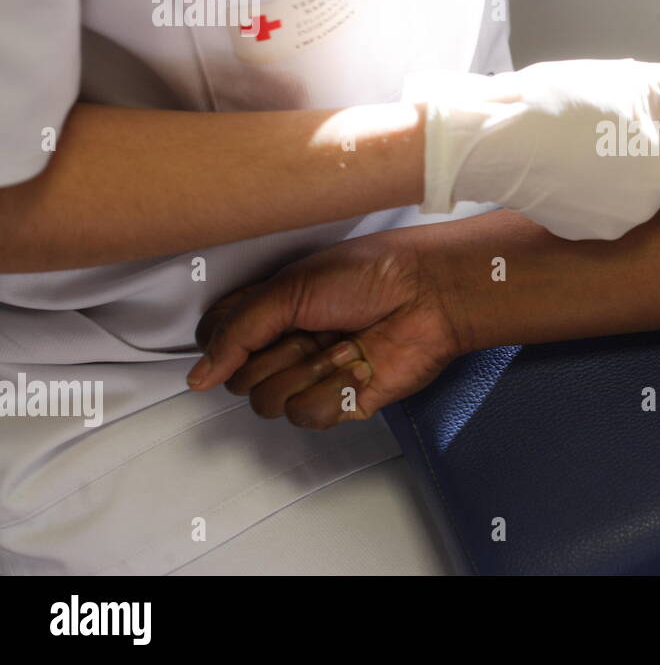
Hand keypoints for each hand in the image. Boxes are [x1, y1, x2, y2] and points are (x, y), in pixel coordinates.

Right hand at [186, 229, 460, 429]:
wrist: (429, 295)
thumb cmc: (372, 274)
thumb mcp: (290, 289)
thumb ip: (236, 333)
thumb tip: (199, 377)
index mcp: (270, 310)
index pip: (216, 341)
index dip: (224, 345)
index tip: (255, 328)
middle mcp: (288, 345)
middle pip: (238, 379)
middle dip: (275, 355)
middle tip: (312, 330)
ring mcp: (313, 375)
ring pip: (269, 402)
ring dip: (307, 371)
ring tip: (343, 344)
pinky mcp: (341, 401)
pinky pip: (307, 415)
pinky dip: (332, 390)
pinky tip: (359, 367)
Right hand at [405, 57, 659, 239]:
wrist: (489, 139)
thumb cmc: (562, 104)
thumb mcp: (638, 82)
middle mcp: (647, 209)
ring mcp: (612, 224)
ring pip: (648, 190)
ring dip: (650, 162)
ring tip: (631, 128)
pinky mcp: (580, 228)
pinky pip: (613, 202)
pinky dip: (615, 178)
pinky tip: (596, 150)